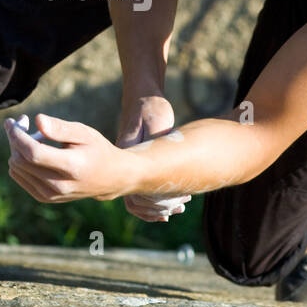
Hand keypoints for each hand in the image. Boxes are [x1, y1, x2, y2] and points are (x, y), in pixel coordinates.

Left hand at [4, 113, 133, 202]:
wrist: (109, 178)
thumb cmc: (96, 149)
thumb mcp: (83, 133)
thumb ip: (60, 128)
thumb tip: (37, 120)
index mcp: (71, 167)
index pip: (33, 153)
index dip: (18, 136)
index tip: (13, 122)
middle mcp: (59, 185)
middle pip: (21, 160)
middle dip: (15, 138)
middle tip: (22, 121)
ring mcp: (50, 195)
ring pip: (16, 168)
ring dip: (16, 148)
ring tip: (32, 134)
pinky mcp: (44, 198)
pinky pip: (19, 176)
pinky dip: (18, 160)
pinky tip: (31, 149)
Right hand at [117, 94, 190, 222]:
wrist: (142, 98)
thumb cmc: (151, 108)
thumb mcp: (158, 121)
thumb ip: (159, 143)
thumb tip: (166, 166)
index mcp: (128, 157)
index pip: (135, 193)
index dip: (156, 203)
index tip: (178, 200)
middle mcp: (125, 165)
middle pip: (135, 201)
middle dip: (158, 208)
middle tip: (181, 207)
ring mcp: (129, 166)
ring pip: (136, 197)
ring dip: (157, 207)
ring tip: (180, 208)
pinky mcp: (136, 165)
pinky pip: (140, 190)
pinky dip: (154, 199)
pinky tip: (170, 203)